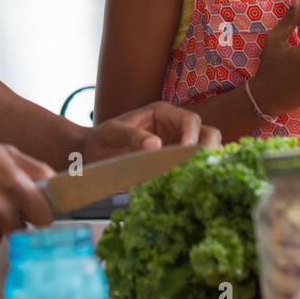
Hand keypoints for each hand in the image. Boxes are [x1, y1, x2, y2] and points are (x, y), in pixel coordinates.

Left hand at [79, 102, 222, 164]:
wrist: (91, 154)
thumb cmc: (100, 139)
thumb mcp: (111, 133)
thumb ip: (131, 135)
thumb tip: (155, 144)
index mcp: (162, 113)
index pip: (190, 120)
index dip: (193, 135)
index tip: (187, 151)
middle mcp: (174, 128)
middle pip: (207, 133)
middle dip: (208, 148)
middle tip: (200, 166)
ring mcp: (176, 146)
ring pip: (205, 152)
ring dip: (205, 163)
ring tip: (198, 177)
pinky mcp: (173, 164)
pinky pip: (192, 168)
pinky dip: (196, 175)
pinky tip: (190, 185)